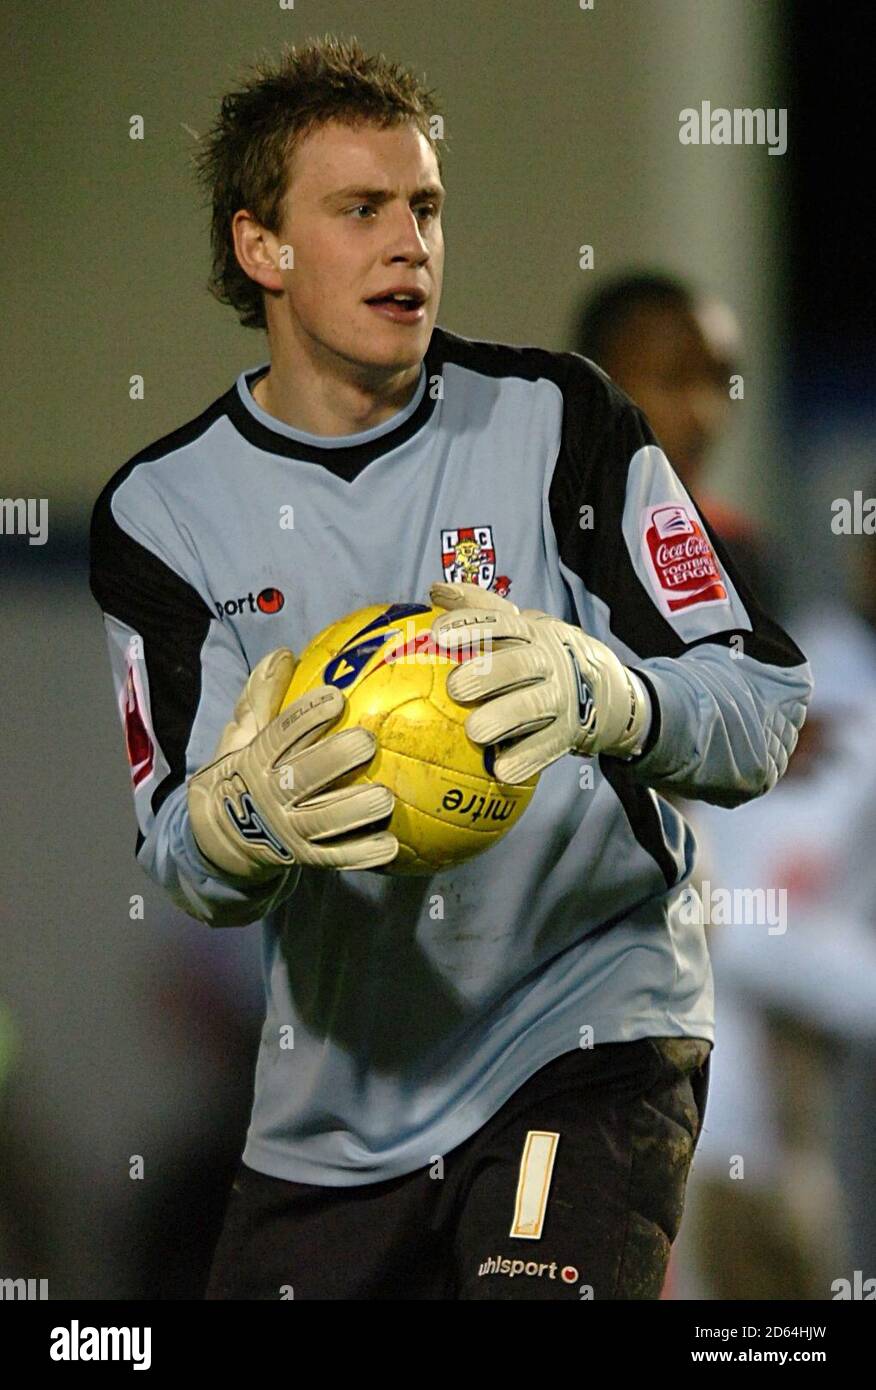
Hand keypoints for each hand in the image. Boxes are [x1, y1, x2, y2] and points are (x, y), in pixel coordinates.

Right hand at [187, 648, 397, 877]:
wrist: (220, 838)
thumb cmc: (244, 771)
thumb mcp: (240, 735)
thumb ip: (262, 697)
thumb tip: (283, 655)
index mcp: (254, 761)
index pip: (279, 736)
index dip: (305, 717)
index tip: (335, 697)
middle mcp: (271, 796)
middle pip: (302, 778)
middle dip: (334, 760)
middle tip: (367, 742)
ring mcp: (288, 830)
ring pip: (323, 821)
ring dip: (355, 810)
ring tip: (385, 798)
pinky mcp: (305, 857)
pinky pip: (336, 857)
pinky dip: (363, 854)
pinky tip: (391, 844)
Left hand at [429, 581, 649, 782]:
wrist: (606, 690)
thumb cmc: (541, 654)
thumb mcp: (521, 626)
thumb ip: (481, 609)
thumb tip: (437, 589)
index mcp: (531, 632)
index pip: (501, 622)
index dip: (470, 625)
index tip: (438, 634)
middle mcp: (549, 661)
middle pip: (519, 664)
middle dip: (487, 674)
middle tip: (456, 688)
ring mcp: (561, 698)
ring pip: (534, 706)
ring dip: (504, 717)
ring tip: (475, 731)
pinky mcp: (569, 733)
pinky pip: (547, 748)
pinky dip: (526, 759)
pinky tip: (502, 770)